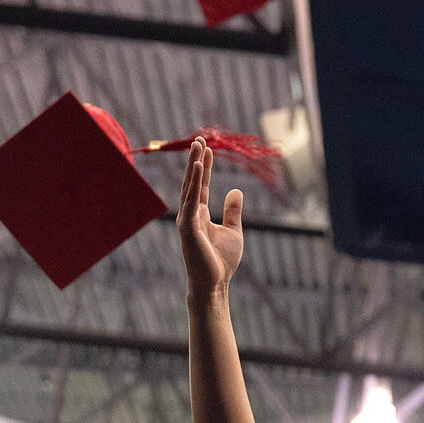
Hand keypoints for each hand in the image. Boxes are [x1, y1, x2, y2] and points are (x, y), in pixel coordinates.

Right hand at [178, 142, 242, 296]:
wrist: (215, 283)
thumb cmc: (221, 261)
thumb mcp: (233, 231)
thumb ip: (232, 211)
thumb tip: (236, 190)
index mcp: (199, 214)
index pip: (200, 184)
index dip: (204, 166)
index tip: (207, 147)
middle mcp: (190, 214)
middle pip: (192, 181)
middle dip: (196, 160)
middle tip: (199, 139)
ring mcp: (187, 220)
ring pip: (189, 188)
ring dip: (193, 167)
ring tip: (197, 146)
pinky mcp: (188, 228)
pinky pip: (190, 201)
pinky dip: (193, 184)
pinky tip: (198, 168)